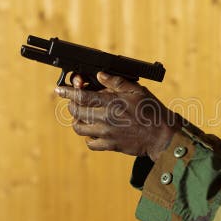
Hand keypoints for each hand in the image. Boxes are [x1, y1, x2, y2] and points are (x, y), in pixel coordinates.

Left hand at [55, 72, 179, 159]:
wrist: (161, 135)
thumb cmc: (151, 110)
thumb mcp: (137, 90)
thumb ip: (116, 82)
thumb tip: (99, 75)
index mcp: (111, 102)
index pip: (81, 96)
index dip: (67, 91)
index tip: (59, 89)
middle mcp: (105, 118)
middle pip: (76, 112)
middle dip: (71, 104)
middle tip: (74, 101)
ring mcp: (107, 134)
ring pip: (79, 128)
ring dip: (77, 121)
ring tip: (82, 116)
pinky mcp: (110, 146)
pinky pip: (90, 144)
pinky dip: (88, 138)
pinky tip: (94, 131)